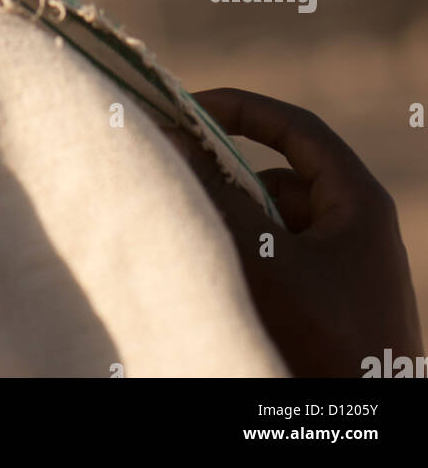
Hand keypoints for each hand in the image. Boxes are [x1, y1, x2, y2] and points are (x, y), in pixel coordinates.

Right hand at [182, 87, 423, 377]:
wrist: (357, 424)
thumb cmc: (325, 338)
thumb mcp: (265, 260)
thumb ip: (218, 195)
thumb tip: (172, 139)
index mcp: (359, 201)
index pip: (297, 127)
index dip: (242, 108)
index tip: (188, 107)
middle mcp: (356, 225)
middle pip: (279, 175)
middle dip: (228, 176)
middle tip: (177, 174)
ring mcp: (345, 266)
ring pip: (275, 221)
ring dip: (234, 221)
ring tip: (196, 235)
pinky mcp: (331, 302)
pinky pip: (280, 259)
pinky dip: (246, 256)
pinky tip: (216, 273)